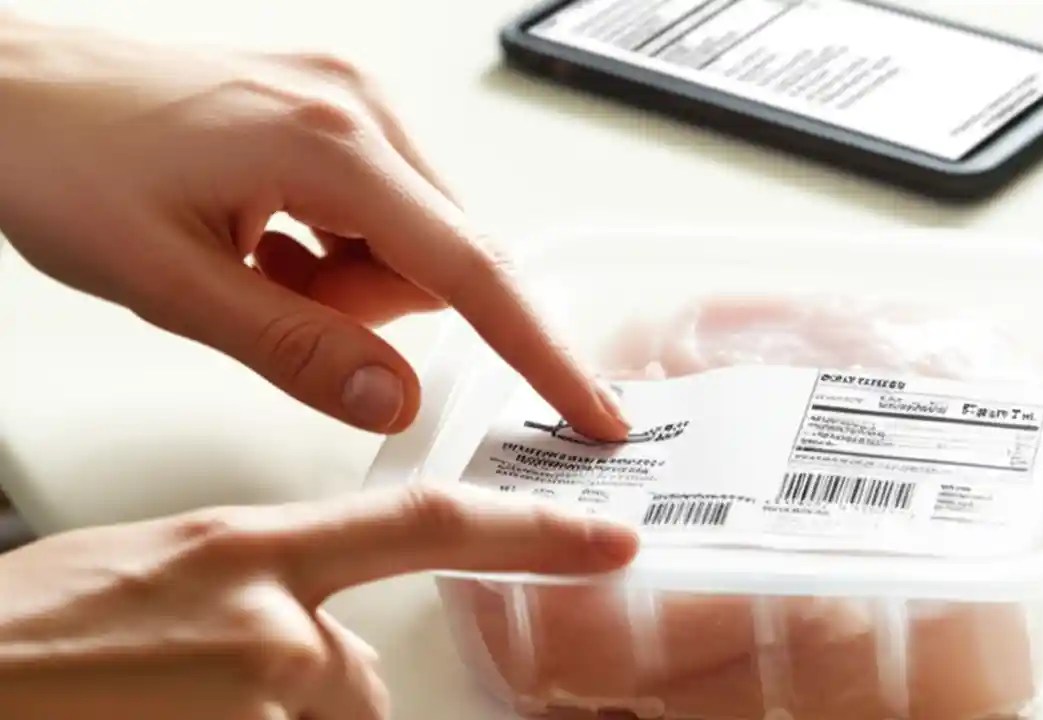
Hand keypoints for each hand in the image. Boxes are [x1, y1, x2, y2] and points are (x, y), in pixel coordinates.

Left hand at [0, 14, 627, 438]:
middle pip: (441, 258)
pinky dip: (329, 248)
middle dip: (377, 309)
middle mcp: (359, 110)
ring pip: (410, 240)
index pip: (470, 270)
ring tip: (254, 262)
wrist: (4, 88)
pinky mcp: (330, 109)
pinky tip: (260, 237)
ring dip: (347, 281)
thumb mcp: (172, 285)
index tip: (589, 408)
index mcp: (332, 146)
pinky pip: (377, 209)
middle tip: (277, 299)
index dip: (538, 352)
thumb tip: (393, 400)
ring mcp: (347, 102)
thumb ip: (296, 350)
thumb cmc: (59, 159)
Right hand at [0, 483, 638, 719]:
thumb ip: (251, 583)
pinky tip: (172, 715)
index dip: (531, 534)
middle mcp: (267, 634)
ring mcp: (254, 709)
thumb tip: (313, 626)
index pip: (425, 525)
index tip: (609, 540)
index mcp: (245, 552)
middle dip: (316, 690)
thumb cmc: (24, 632)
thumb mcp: (152, 566)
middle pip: (359, 679)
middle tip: (219, 689)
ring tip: (173, 702)